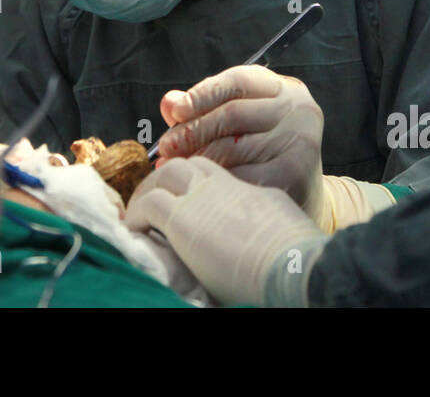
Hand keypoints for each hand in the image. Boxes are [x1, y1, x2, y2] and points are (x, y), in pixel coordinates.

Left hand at [126, 157, 326, 305]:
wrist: (292, 265)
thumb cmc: (295, 256)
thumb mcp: (282, 222)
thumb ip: (263, 211)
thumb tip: (254, 220)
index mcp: (253, 187)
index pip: (217, 170)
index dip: (196, 177)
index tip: (185, 192)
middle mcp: (225, 185)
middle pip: (190, 164)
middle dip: (170, 176)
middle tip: (157, 193)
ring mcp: (203, 197)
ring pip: (167, 174)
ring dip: (151, 188)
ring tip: (141, 209)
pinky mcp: (181, 217)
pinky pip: (149, 204)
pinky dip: (137, 214)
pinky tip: (134, 228)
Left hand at [156, 66, 326, 221]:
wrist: (302, 189)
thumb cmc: (263, 148)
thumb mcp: (239, 118)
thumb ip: (204, 107)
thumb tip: (169, 103)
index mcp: (282, 87)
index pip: (238, 82)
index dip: (202, 94)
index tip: (176, 112)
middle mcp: (297, 109)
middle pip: (232, 114)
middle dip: (193, 132)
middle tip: (167, 148)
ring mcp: (299, 142)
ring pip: (234, 148)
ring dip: (199, 159)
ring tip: (178, 168)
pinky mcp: (295, 174)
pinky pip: (243, 176)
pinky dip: (216, 181)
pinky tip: (202, 186)